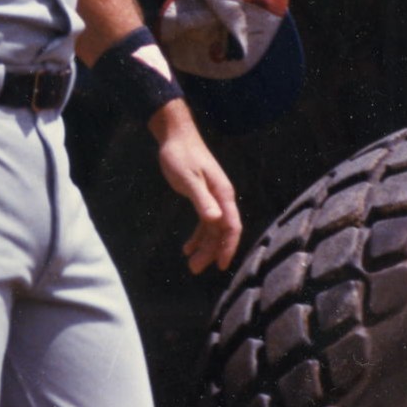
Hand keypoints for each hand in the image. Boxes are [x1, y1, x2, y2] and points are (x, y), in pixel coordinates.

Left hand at [149, 101, 241, 273]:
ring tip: (191, 264)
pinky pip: (205, 222)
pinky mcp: (203, 197)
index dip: (228, 247)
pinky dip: (197, 236)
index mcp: (222, 194)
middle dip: (211, 252)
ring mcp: (213, 198)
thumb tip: (215, 220)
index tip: (222, 265)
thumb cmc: (181, 155)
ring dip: (203, 247)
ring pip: (213, 229)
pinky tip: (187, 247)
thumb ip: (201, 199)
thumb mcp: (188, 178)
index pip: (231, 226)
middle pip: (221, 232)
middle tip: (194, 269)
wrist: (176, 136)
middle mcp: (221, 198)